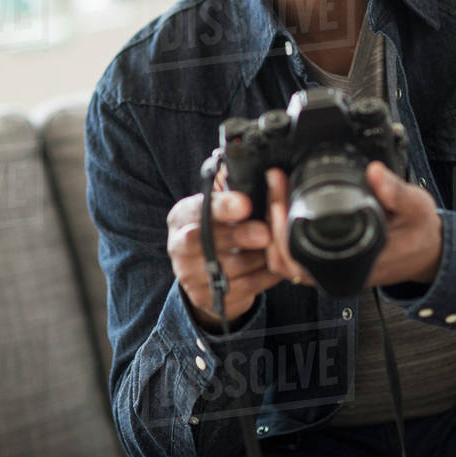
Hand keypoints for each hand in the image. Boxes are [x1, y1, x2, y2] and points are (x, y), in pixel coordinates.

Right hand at [166, 186, 280, 330]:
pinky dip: (265, 276)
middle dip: (237, 235)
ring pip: (227, 268)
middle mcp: (179, 246)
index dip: (222, 207)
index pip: (197, 209)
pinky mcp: (207, 298)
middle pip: (204, 241)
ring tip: (274, 248)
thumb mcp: (217, 205)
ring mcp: (190, 275)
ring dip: (257, 258)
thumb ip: (229, 184)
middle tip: (264, 232)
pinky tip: (276, 266)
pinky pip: (243, 288)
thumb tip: (244, 158)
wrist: (204, 274)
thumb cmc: (217, 230)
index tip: (245, 203)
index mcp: (182, 216)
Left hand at [263, 162, 442, 291]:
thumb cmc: (421, 233)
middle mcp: (339, 274)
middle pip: (284, 258)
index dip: (284, 229)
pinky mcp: (328, 264)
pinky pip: (295, 256)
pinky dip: (284, 234)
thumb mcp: (416, 207)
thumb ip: (396, 192)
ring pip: (284, 260)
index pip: (304, 257)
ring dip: (275, 227)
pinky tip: (284, 206)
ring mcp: (331, 272)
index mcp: (358, 265)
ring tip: (277, 190)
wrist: (428, 251)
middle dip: (272, 220)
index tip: (280, 199)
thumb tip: (375, 172)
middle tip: (275, 183)